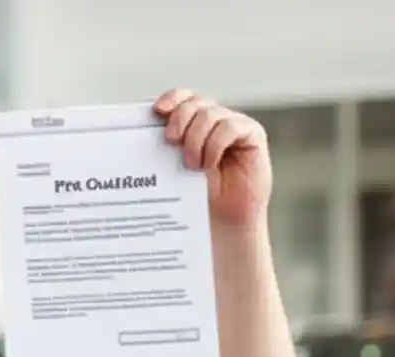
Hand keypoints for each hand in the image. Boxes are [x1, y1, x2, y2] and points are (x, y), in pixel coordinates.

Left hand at [154, 89, 270, 228]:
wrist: (221, 220)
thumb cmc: (196, 195)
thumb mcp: (174, 167)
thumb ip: (166, 147)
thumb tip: (143, 131)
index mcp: (192, 124)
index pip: (182, 98)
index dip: (171, 99)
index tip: (157, 110)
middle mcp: (213, 120)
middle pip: (194, 103)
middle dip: (179, 119)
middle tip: (171, 141)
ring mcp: (233, 125)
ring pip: (210, 114)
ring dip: (196, 138)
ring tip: (191, 165)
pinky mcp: (251, 135)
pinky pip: (230, 126)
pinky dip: (215, 144)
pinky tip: (209, 163)